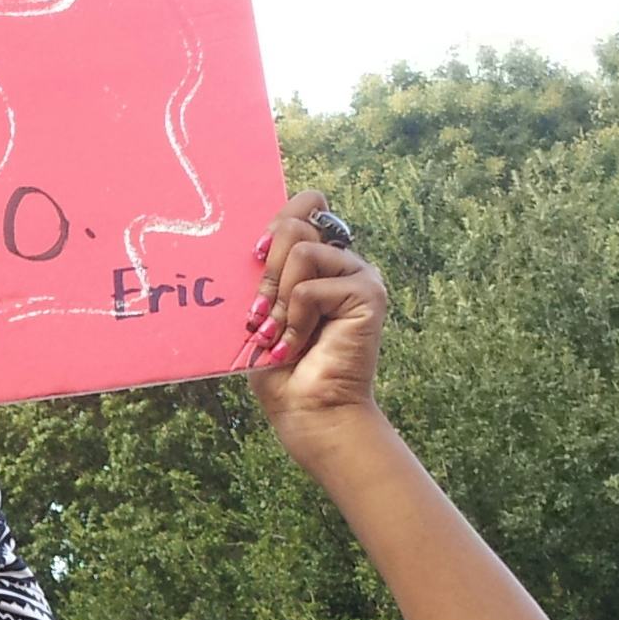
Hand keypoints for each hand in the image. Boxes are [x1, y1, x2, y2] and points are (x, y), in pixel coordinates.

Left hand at [243, 191, 389, 440]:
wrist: (309, 413)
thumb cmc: (281, 370)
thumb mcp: (260, 311)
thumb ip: (263, 272)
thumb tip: (249, 240)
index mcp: (319, 261)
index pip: (306, 206)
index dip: (275, 221)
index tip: (253, 255)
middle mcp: (342, 262)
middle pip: (296, 223)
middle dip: (266, 269)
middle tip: (259, 313)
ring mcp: (359, 275)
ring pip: (301, 250)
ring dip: (279, 298)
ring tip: (276, 334)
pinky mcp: (369, 294)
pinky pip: (312, 286)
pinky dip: (294, 319)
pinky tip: (296, 346)